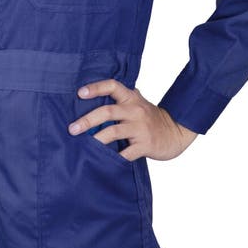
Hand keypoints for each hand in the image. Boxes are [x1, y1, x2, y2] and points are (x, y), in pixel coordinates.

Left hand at [68, 78, 197, 160]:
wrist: (175, 132)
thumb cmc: (150, 118)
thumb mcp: (137, 103)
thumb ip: (120, 100)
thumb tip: (91, 99)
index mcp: (131, 98)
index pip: (112, 86)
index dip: (96, 87)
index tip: (79, 93)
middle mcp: (135, 110)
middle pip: (108, 111)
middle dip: (87, 120)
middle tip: (72, 128)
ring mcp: (140, 128)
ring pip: (114, 132)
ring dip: (96, 139)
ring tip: (83, 145)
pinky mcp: (145, 145)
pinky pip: (126, 153)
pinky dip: (113, 158)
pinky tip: (102, 161)